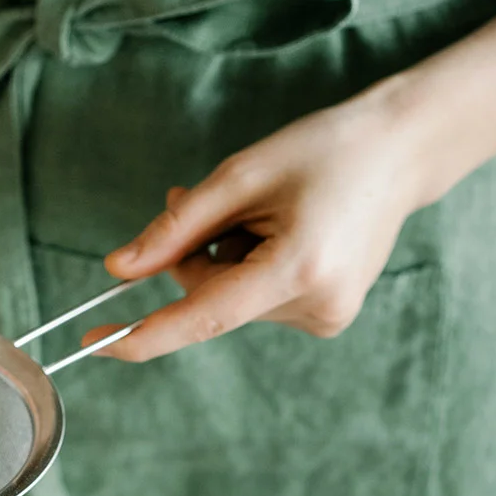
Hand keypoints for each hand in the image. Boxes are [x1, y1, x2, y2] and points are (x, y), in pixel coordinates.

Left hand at [95, 86, 427, 360]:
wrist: (401, 153)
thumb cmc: (324, 151)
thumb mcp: (241, 176)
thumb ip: (175, 228)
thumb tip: (119, 271)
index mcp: (299, 268)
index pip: (204, 316)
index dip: (144, 334)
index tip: (95, 344)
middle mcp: (317, 306)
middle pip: (210, 300)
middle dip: (193, 256)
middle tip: (198, 200)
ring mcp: (326, 318)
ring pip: (230, 302)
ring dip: (225, 258)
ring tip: (261, 212)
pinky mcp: (326, 318)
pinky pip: (255, 302)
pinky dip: (248, 269)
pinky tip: (281, 234)